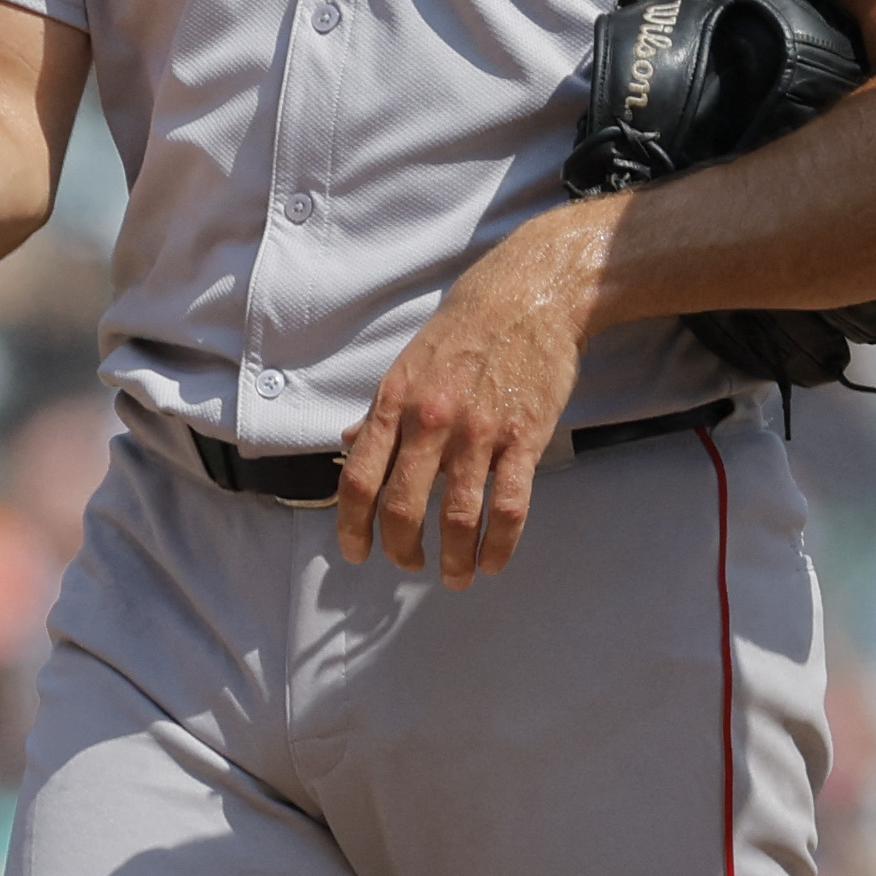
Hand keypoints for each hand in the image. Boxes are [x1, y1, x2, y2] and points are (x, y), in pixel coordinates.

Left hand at [335, 208, 603, 587]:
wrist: (527, 298)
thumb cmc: (462, 332)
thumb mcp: (407, 366)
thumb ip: (379, 413)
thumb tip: (349, 446)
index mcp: (395, 403)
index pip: (359, 478)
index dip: (352, 525)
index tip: (356, 552)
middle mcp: (431, 421)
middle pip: (403, 506)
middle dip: (401, 549)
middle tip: (408, 564)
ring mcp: (479, 432)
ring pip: (458, 517)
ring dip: (454, 560)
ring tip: (455, 577)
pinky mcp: (524, 439)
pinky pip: (510, 506)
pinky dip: (500, 544)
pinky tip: (494, 561)